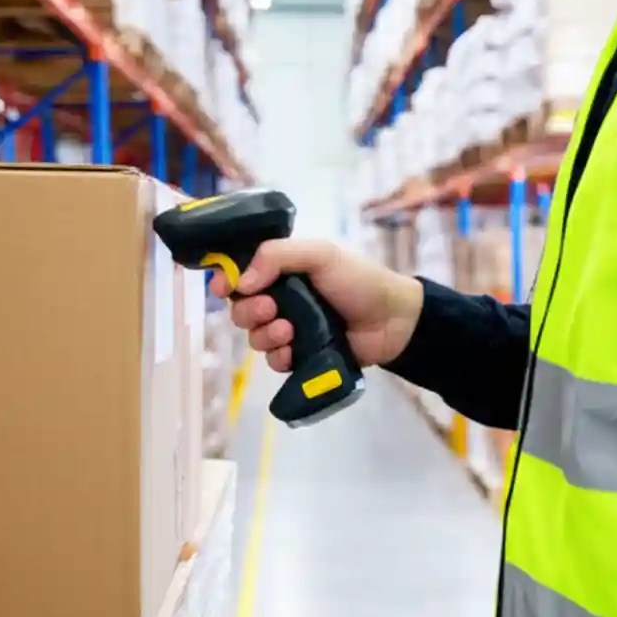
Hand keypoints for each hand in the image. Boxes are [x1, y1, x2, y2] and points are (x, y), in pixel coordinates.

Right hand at [210, 239, 423, 372]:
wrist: (394, 321)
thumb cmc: (359, 280)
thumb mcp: (320, 255)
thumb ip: (277, 256)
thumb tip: (240, 281)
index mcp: (283, 271)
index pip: (241, 274)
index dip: (227, 280)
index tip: (222, 288)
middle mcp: (282, 299)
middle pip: (241, 309)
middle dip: (248, 311)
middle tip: (270, 308)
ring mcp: (291, 330)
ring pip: (255, 337)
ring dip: (265, 335)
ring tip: (289, 330)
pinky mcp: (301, 357)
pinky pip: (274, 361)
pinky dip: (278, 357)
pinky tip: (292, 351)